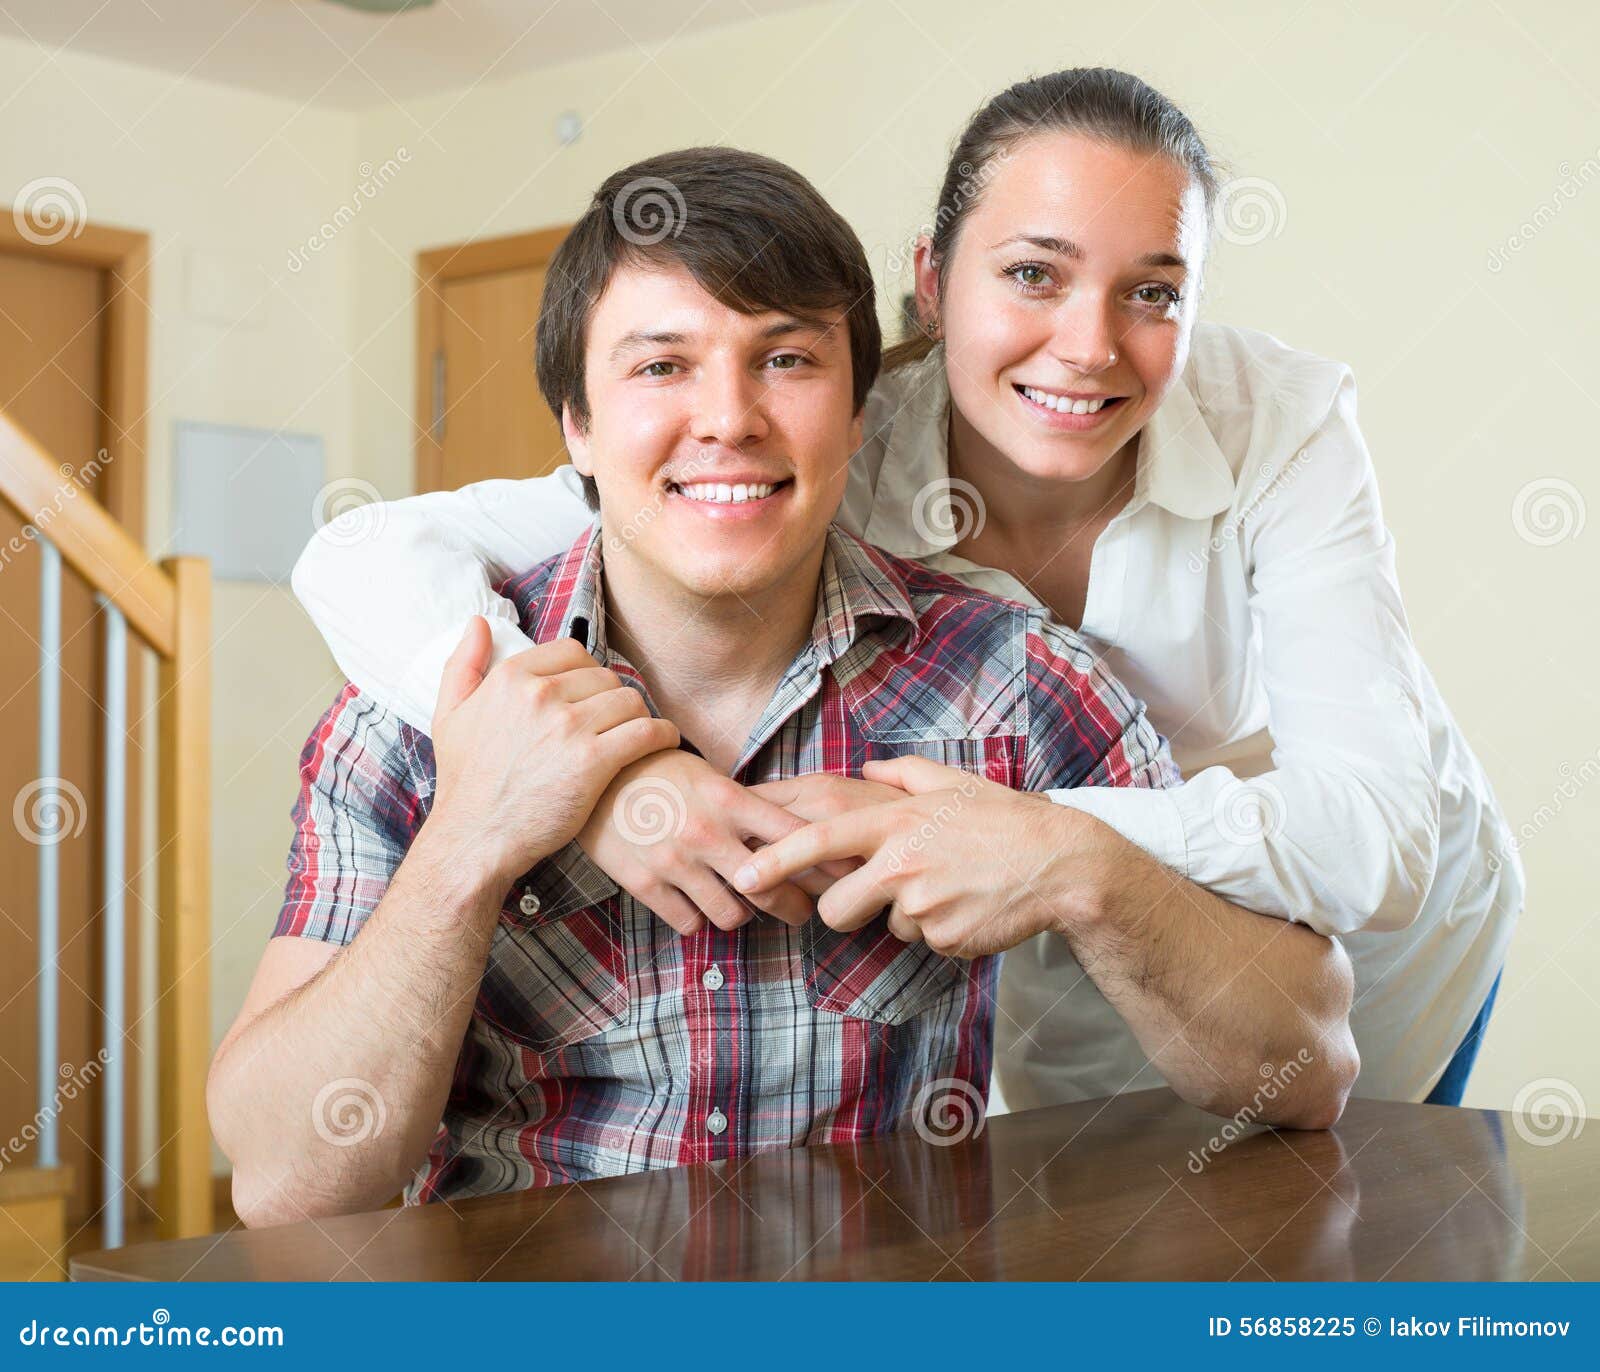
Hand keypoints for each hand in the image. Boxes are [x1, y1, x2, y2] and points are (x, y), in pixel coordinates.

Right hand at [426, 617, 679, 883]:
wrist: (475, 840)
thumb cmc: (465, 784)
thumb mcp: (448, 716)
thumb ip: (463, 664)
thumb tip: (478, 624)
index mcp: (510, 678)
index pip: (572, 651)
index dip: (588, 672)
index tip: (593, 694)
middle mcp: (540, 695)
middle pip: (605, 676)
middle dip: (614, 697)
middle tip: (618, 721)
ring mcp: (568, 726)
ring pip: (630, 700)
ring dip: (640, 716)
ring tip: (641, 732)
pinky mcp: (594, 761)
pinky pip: (646, 731)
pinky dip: (663, 735)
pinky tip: (664, 743)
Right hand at [577, 749, 818, 934]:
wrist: (592, 774)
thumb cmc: (660, 771)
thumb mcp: (710, 777)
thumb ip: (749, 807)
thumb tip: (797, 836)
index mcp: (730, 800)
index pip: (795, 837)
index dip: (826, 861)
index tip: (841, 875)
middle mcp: (707, 833)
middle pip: (771, 889)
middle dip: (794, 907)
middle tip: (800, 911)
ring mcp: (675, 862)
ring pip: (733, 916)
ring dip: (742, 914)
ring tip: (740, 904)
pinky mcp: (644, 884)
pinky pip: (689, 923)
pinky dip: (698, 918)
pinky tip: (697, 904)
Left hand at [734, 755, 1070, 957]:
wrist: (1061, 865)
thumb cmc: (1005, 820)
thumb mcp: (954, 783)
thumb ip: (904, 774)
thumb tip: (870, 768)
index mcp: (897, 822)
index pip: (820, 840)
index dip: (775, 858)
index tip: (742, 875)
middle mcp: (902, 863)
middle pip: (833, 907)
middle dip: (843, 909)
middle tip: (881, 892)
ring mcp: (922, 906)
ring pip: (883, 926)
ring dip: (902, 917)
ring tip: (945, 889)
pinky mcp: (944, 939)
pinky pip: (922, 942)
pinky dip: (940, 929)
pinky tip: (970, 905)